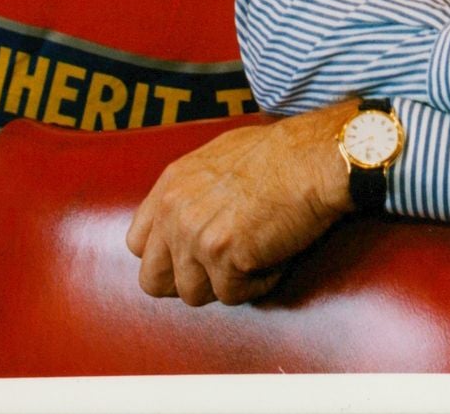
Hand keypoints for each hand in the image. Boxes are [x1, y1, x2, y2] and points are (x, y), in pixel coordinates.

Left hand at [125, 102, 356, 305]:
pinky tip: (274, 258)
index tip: (192, 257)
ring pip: (194, 294)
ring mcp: (196, 238)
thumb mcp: (216, 158)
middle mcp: (175, 213)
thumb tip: (186, 221)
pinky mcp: (226, 258)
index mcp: (170, 187)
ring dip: (226, 284)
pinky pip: (235, 295)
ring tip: (254, 258)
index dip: (166, 257)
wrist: (312, 159)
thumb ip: (190, 192)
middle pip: (153, 281)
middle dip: (188, 282)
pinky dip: (258, 283)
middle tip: (221, 270)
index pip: (138, 244)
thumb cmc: (278, 154)